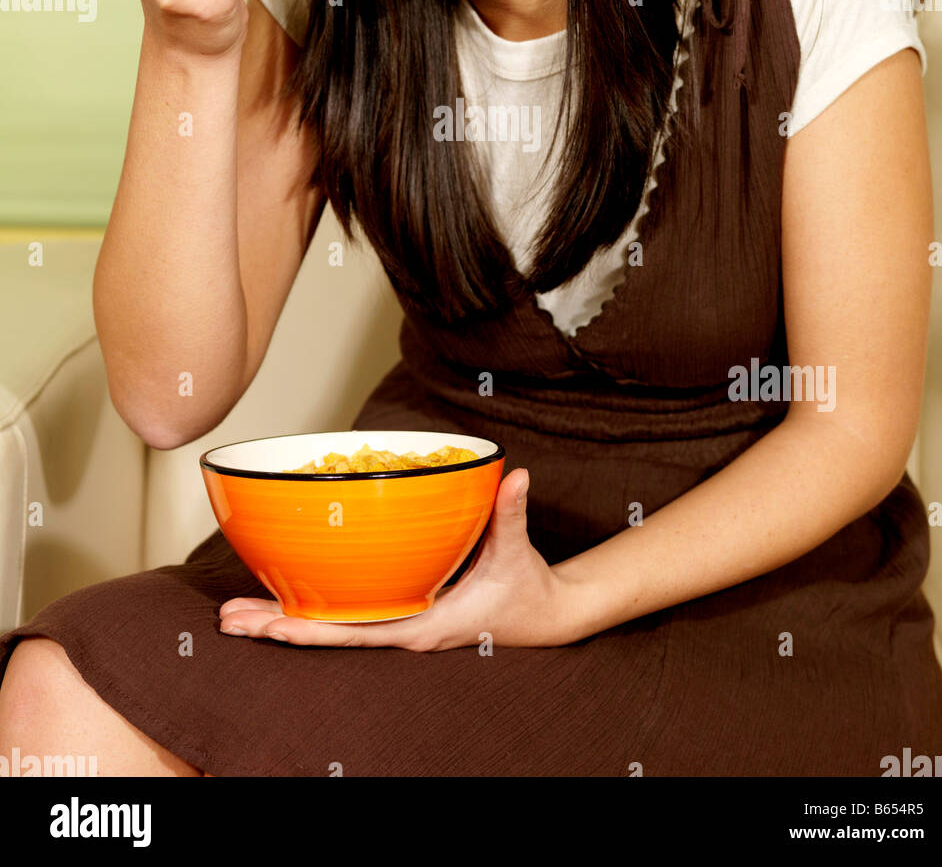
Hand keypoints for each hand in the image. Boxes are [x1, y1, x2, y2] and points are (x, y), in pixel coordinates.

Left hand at [218, 469, 575, 650]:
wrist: (543, 616)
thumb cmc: (526, 589)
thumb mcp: (516, 552)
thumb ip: (510, 513)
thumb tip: (515, 476)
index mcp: (422, 625)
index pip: (356, 634)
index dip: (312, 630)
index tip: (271, 626)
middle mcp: (401, 629)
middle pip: (328, 635)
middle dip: (277, 629)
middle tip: (228, 621)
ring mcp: (397, 624)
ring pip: (330, 627)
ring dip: (283, 620)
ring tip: (236, 615)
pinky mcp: (399, 613)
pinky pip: (347, 614)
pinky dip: (312, 608)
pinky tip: (284, 598)